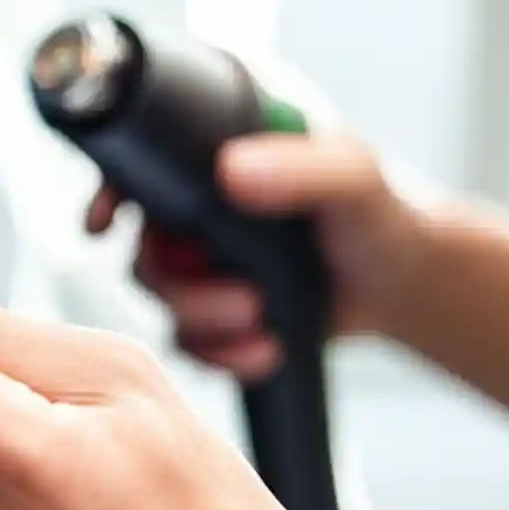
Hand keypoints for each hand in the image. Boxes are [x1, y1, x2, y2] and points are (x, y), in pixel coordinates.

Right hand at [87, 134, 422, 381]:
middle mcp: (197, 208)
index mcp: (217, 155)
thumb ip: (301, 167)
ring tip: (261, 323)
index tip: (103, 223)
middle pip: (142, 248)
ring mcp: (201, 262)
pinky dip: (221, 354)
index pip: (137, 164)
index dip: (108, 192)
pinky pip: (187, 340)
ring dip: (204, 322)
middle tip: (242, 300)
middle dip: (181, 286)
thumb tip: (232, 171)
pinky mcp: (213, 310)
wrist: (405, 281)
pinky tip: (265, 351)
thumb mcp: (353, 175)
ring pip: (160, 300)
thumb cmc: (382, 211)